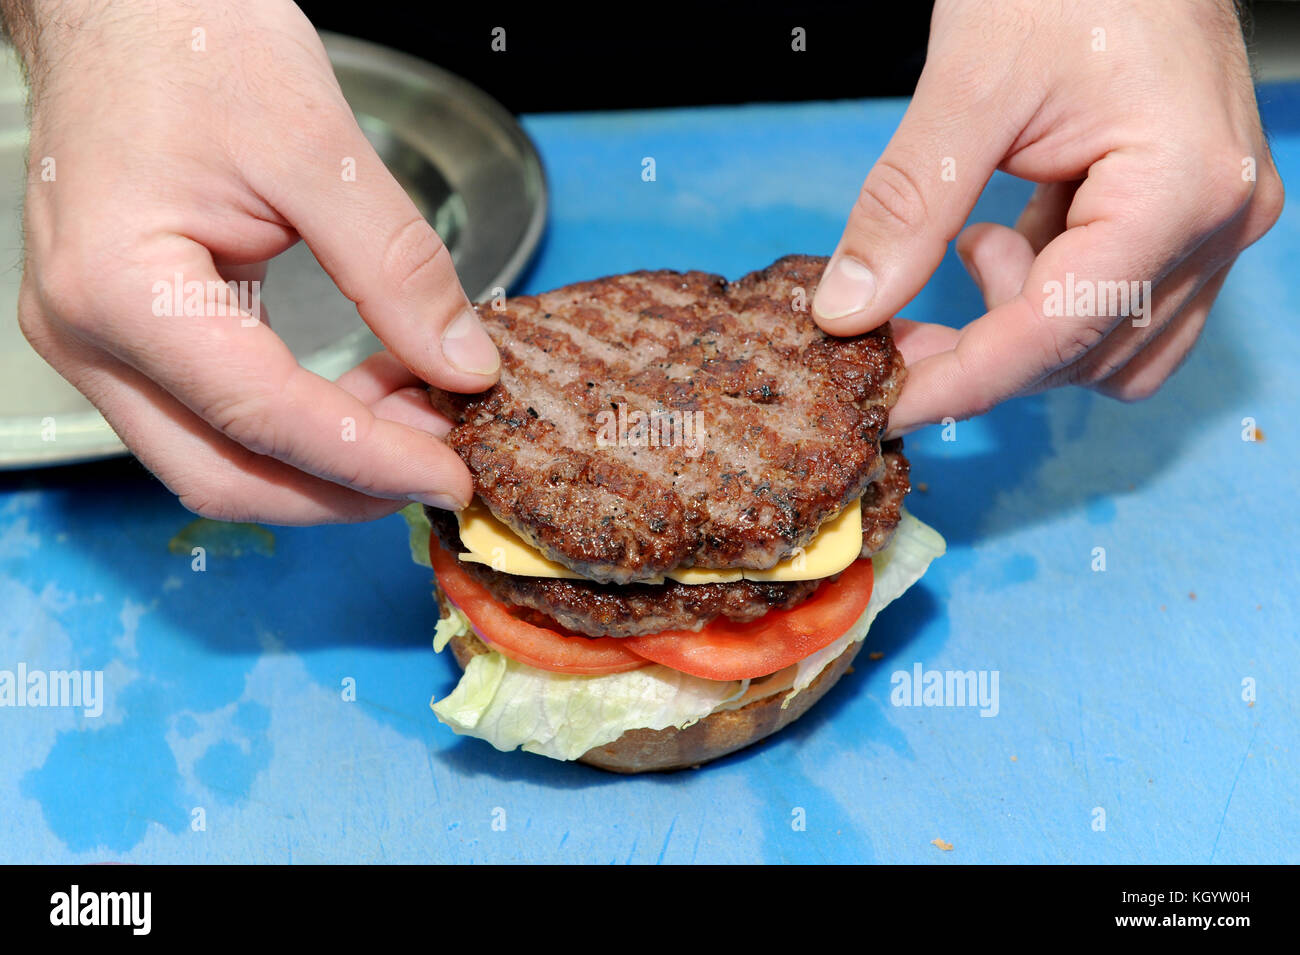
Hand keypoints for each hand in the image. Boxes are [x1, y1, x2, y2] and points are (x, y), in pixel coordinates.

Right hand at [11, 0, 499, 522]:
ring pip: (219, 459)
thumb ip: (397, 269)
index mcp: (121, 289)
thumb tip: (464, 367)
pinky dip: (303, 422)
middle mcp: (87, 337)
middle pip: (226, 475)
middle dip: (347, 487)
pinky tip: (373, 387)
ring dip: (329, 460)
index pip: (265, 418)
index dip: (373, 460)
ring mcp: (97, 343)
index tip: (454, 475)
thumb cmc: (194, 40)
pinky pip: (216, 415)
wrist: (120, 0)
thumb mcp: (320, 148)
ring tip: (421, 412)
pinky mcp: (128, 335)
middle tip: (443, 460)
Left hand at [812, 0, 1283, 434]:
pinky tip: (1002, 230)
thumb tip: (846, 311)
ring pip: (1107, 345)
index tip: (884, 407)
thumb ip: (906, 207)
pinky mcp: (1187, 216)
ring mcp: (1213, 222)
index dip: (960, 382)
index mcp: (1181, 189)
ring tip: (971, 241)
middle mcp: (1218, 222)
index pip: (1057, 331)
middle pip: (1084, 353)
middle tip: (890, 326)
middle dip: (982, 352)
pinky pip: (1116, 302)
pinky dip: (1045, 294)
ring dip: (1018, 323)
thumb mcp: (968, 82)